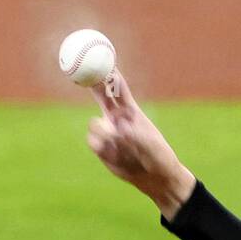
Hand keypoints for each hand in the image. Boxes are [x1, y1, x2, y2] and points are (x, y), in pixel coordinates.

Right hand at [86, 71, 195, 219]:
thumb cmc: (158, 159)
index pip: (118, 88)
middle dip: (91, 82)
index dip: (110, 74)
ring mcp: (108, 133)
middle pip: (100, 95)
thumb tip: (118, 129)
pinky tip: (115, 157)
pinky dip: (102, 148)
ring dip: (104, 133)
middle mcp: (117, 119)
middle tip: (82, 73)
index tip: (104, 60)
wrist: (156, 179)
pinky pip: (93, 142)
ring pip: (94, 124)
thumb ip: (135, 135)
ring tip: (120, 146)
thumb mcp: (152, 145)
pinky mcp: (102, 149)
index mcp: (131, 112)